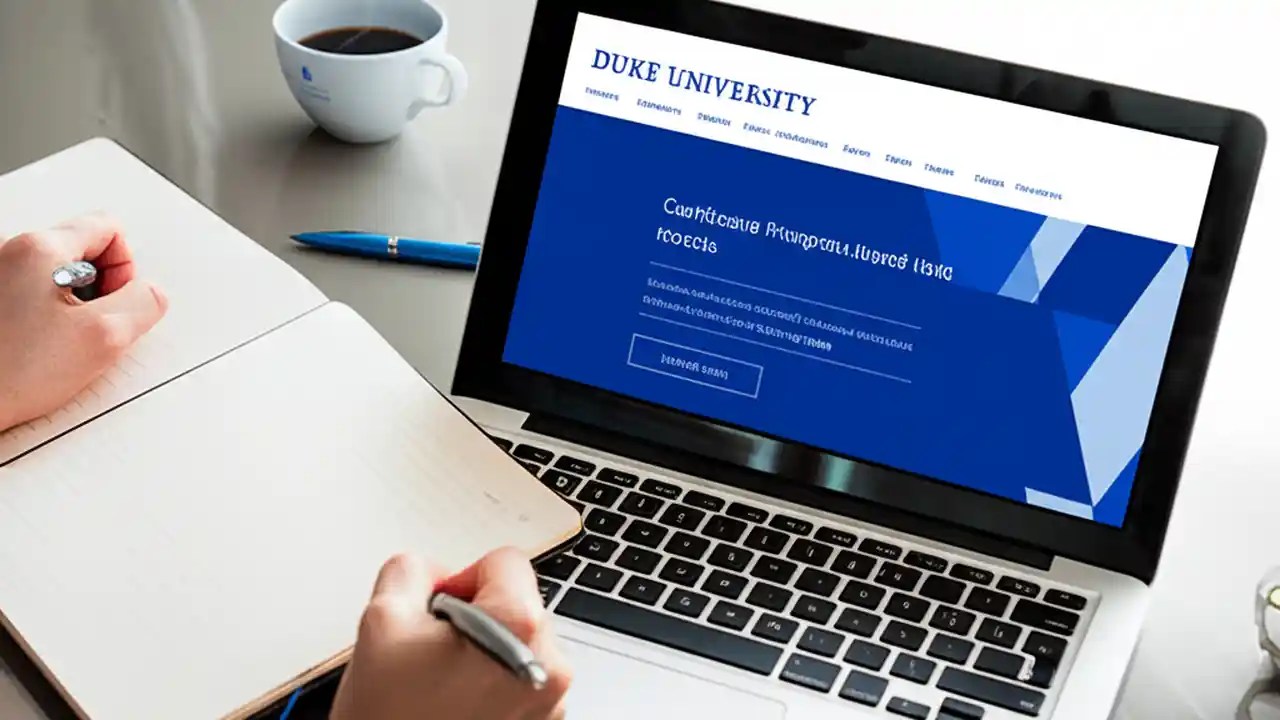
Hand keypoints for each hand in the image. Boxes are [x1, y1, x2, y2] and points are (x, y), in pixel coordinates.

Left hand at [0, 213, 166, 430]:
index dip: (125, 270)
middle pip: (82, 253)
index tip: (113, 304)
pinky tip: (33, 350)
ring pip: (56, 279)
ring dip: (68, 309)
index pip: (109, 229)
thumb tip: (151, 294)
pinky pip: (31, 299)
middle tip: (82, 329)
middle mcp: (9, 252)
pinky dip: (41, 321)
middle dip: (96, 293)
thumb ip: (143, 304)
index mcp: (39, 249)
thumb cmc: (7, 374)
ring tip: (53, 344)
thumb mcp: (102, 338)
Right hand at [330, 548, 572, 719]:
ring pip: (518, 642)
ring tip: (440, 684)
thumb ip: (412, 570)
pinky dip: (492, 683)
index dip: (461, 578)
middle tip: (431, 652)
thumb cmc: (390, 717)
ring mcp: (549, 701)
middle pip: (516, 602)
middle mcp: (549, 664)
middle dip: (474, 616)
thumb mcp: (381, 620)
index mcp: (520, 627)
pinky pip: (521, 680)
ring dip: (484, 651)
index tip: (438, 609)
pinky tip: (454, 704)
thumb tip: (434, 571)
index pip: (504, 561)